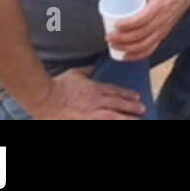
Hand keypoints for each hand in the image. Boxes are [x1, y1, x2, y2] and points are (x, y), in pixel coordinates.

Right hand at [31, 66, 146, 119]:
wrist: (46, 97)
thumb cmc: (59, 85)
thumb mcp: (76, 73)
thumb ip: (88, 71)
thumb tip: (95, 67)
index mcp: (95, 88)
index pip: (116, 91)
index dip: (128, 95)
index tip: (137, 97)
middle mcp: (97, 101)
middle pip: (119, 104)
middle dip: (132, 107)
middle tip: (143, 109)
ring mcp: (91, 113)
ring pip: (114, 116)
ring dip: (127, 118)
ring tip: (137, 120)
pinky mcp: (85, 121)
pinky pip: (102, 123)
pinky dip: (112, 122)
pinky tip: (119, 123)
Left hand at [106, 0, 189, 61]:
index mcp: (159, 4)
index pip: (143, 19)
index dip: (128, 24)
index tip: (115, 25)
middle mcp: (162, 19)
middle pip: (141, 35)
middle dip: (122, 39)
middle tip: (109, 37)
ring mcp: (164, 29)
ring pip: (145, 45)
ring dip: (127, 49)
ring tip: (114, 46)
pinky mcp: (164, 35)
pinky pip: (151, 49)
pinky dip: (137, 55)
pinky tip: (126, 56)